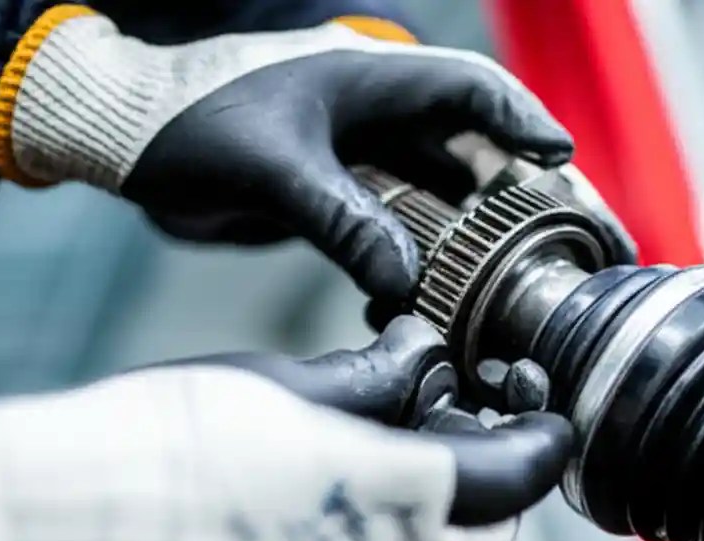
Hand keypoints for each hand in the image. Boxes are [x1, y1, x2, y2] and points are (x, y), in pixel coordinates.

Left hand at [0, 10, 572, 300]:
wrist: (125, 138)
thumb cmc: (185, 122)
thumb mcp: (269, 166)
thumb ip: (340, 220)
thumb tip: (402, 282)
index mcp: (371, 78)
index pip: (472, 90)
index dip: (523, 124)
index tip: (562, 161)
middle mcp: (377, 114)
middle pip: (476, 148)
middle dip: (527, 192)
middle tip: (578, 235)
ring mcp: (360, 156)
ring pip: (443, 193)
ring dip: (481, 234)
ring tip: (530, 276)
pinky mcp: (339, 195)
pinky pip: (399, 227)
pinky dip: (422, 260)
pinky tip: (439, 300)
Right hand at [0, 317, 571, 540]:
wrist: (50, 530)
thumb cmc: (158, 443)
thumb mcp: (278, 387)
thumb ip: (367, 382)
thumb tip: (414, 360)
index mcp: (393, 498)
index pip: (510, 481)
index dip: (538, 448)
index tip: (540, 424)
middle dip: (484, 494)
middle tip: (451, 442)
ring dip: (401, 529)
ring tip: (339, 473)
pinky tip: (280, 527)